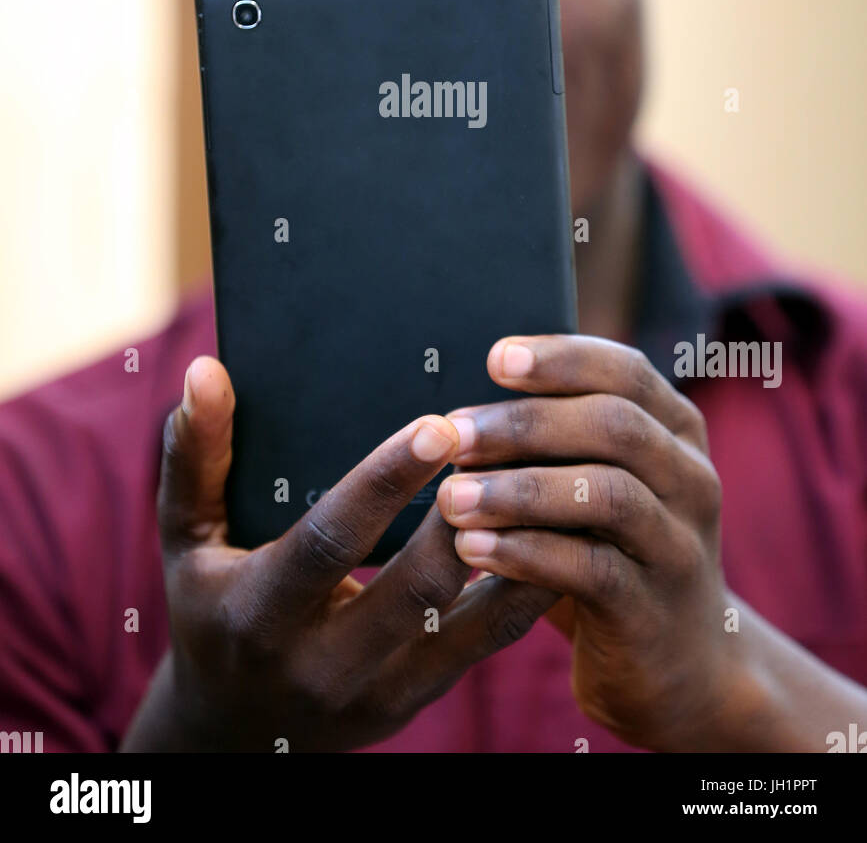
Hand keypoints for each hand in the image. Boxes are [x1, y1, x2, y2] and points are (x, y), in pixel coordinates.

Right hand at [121, 355, 557, 752]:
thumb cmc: (209, 608)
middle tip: (507, 440)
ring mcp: (378, 693)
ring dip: (515, 547)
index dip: (386, 484)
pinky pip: (488, 644)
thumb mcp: (187, 537)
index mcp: (259, 613)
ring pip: (469, 625)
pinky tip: (552, 527)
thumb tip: (206, 370)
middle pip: (415, 590)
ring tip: (544, 474)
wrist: (233, 730)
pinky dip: (525, 584)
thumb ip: (194, 455)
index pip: (332, 543)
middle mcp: (321, 665)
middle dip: (466, 514)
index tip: (438, 425)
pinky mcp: (418, 700)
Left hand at [436, 334, 749, 751]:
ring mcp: (679, 546)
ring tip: (452, 497)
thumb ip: (553, 442)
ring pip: (606, 495)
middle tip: (454, 433)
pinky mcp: (655, 610)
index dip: (561, 359)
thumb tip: (460, 408)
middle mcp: (690, 479)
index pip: (624, 372)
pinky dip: (526, 553)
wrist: (678, 667)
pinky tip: (473, 549)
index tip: (494, 358)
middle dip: (525, 423)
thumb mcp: (593, 485)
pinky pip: (592, 570)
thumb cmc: (609, 553)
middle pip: (614, 425)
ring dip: (520, 490)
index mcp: (676, 432)